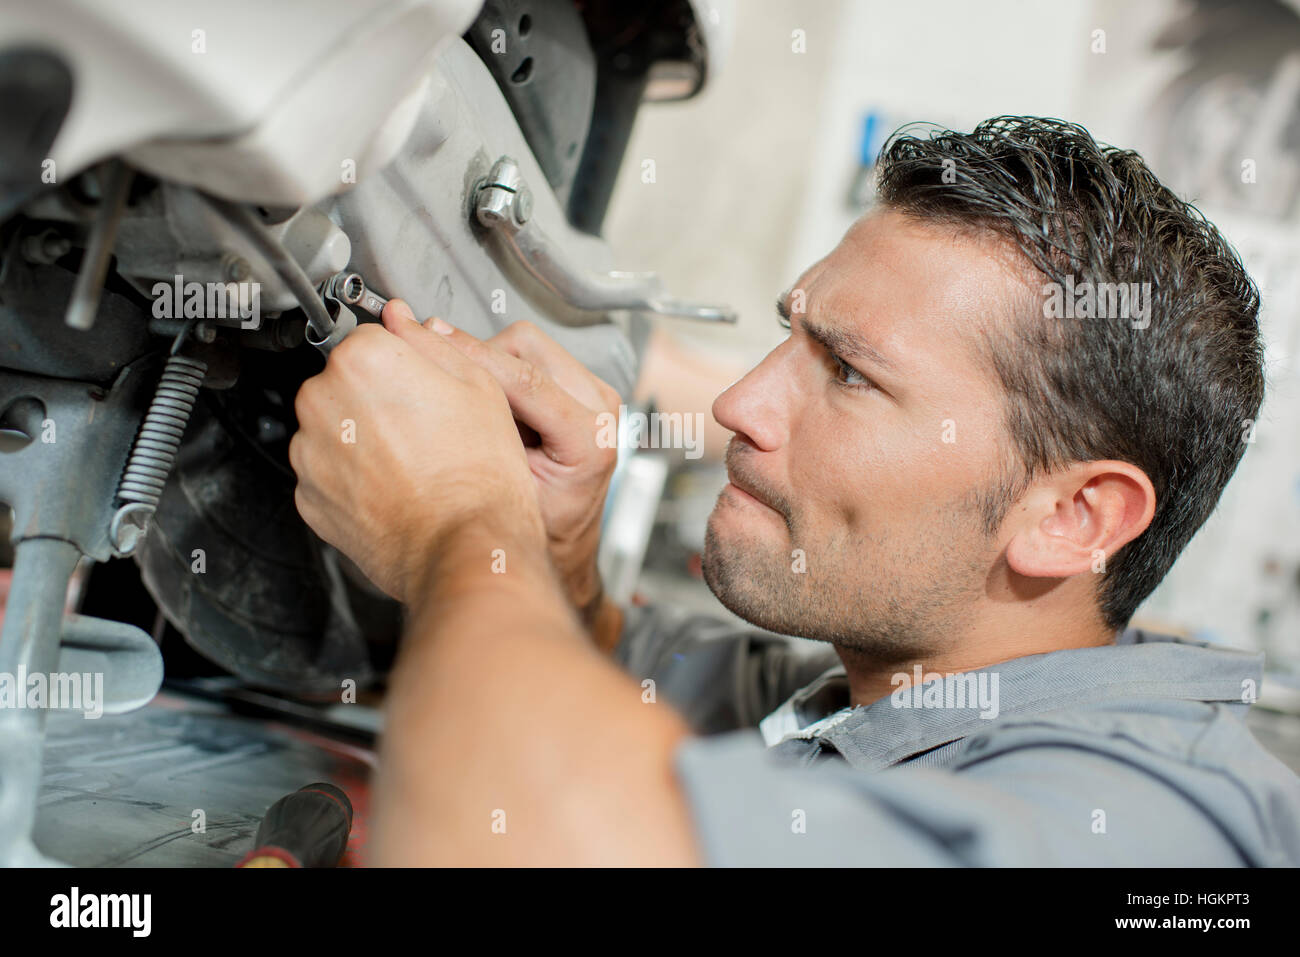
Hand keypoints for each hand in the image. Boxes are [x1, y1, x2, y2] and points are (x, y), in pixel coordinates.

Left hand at [289, 302, 544, 604]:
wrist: (465, 546)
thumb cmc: (479, 473)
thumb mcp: (479, 385)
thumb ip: (430, 341)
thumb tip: (402, 319)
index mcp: (363, 359)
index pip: (373, 339)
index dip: (405, 364)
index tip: (425, 388)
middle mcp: (323, 400)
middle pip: (347, 382)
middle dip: (378, 399)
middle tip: (425, 429)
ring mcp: (310, 452)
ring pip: (335, 428)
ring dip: (363, 439)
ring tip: (413, 464)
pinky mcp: (308, 496)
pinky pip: (329, 472)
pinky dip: (354, 478)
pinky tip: (394, 488)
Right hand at [425, 318, 620, 621]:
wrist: (566, 542)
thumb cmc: (539, 527)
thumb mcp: (505, 491)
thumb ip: (482, 442)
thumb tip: (436, 390)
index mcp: (589, 440)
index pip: (526, 381)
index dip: (472, 356)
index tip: (429, 341)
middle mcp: (601, 409)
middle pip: (528, 346)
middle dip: (478, 352)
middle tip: (439, 367)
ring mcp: (596, 394)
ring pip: (529, 344)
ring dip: (490, 357)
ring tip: (464, 388)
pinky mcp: (585, 387)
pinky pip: (535, 355)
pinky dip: (502, 363)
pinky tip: (482, 389)